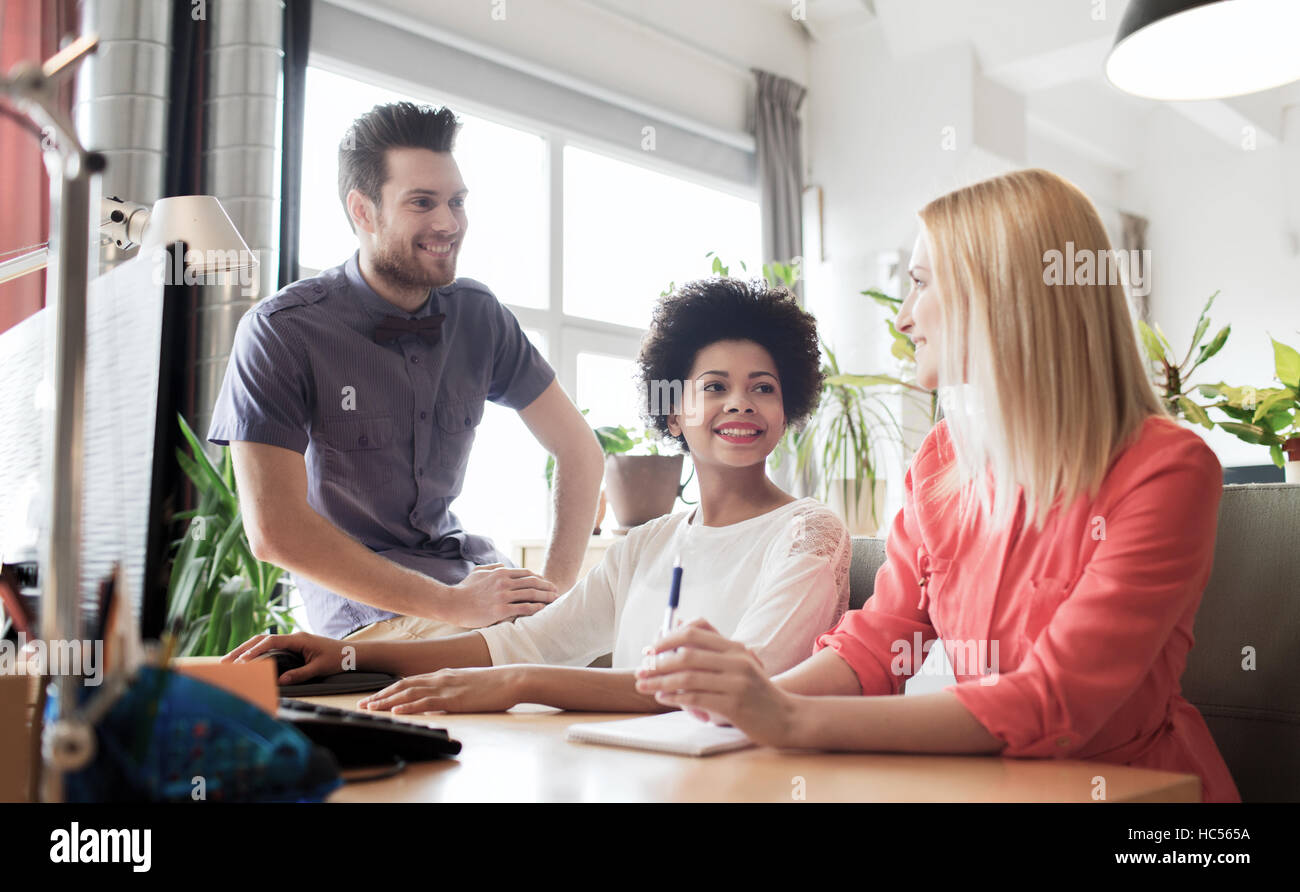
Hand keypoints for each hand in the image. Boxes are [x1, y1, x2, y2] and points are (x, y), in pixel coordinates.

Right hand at [222, 631, 350, 684]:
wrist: (351, 653)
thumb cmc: (338, 659)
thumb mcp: (319, 668)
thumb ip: (300, 674)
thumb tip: (280, 681)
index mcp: (298, 639)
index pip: (271, 642)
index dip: (254, 651)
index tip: (241, 661)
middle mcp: (293, 637)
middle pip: (262, 640)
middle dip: (242, 650)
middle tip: (224, 661)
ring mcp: (292, 641)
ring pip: (264, 642)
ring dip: (247, 650)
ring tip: (230, 661)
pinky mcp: (293, 646)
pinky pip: (270, 647)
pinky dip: (257, 652)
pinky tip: (247, 661)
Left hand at [357, 666, 522, 713]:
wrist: (512, 679)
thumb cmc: (494, 683)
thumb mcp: (468, 683)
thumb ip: (452, 688)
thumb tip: (441, 698)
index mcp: (444, 674)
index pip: (410, 680)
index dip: (390, 688)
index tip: (375, 695)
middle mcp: (440, 678)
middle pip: (404, 685)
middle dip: (381, 694)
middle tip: (363, 703)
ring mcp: (446, 687)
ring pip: (409, 692)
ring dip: (388, 701)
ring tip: (371, 707)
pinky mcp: (453, 698)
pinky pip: (426, 702)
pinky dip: (409, 706)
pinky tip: (396, 710)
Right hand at [440, 563, 559, 626]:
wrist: (452, 604)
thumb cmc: (463, 589)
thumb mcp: (477, 572)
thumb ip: (492, 567)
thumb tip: (502, 565)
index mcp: (500, 573)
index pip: (525, 574)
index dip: (539, 578)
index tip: (546, 583)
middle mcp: (503, 582)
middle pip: (532, 582)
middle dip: (547, 586)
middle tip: (556, 591)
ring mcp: (502, 596)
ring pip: (531, 594)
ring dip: (545, 597)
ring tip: (554, 600)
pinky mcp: (500, 610)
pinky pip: (523, 608)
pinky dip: (535, 608)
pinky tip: (542, 609)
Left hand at [634, 619, 800, 746]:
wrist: (786, 717)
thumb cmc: (755, 692)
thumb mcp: (738, 666)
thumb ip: (711, 652)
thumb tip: (675, 634)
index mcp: (734, 648)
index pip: (694, 634)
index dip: (667, 639)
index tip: (649, 650)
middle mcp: (736, 661)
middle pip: (687, 654)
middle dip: (658, 662)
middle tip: (641, 670)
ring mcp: (736, 683)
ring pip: (687, 678)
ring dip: (660, 681)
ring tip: (644, 686)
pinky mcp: (735, 705)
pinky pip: (696, 698)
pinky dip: (674, 698)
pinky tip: (663, 698)